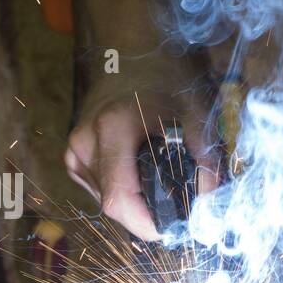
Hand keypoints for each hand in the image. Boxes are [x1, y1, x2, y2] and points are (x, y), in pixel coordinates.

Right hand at [64, 53, 217, 240]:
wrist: (132, 53)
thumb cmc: (167, 80)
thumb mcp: (197, 114)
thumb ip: (206, 159)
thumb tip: (210, 204)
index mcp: (113, 128)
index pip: (120, 199)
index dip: (146, 225)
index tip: (175, 229)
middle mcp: (85, 140)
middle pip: (114, 204)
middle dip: (147, 215)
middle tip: (179, 208)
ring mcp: (74, 148)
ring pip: (106, 199)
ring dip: (136, 203)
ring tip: (161, 182)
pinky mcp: (72, 155)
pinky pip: (99, 189)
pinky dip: (123, 191)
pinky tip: (140, 173)